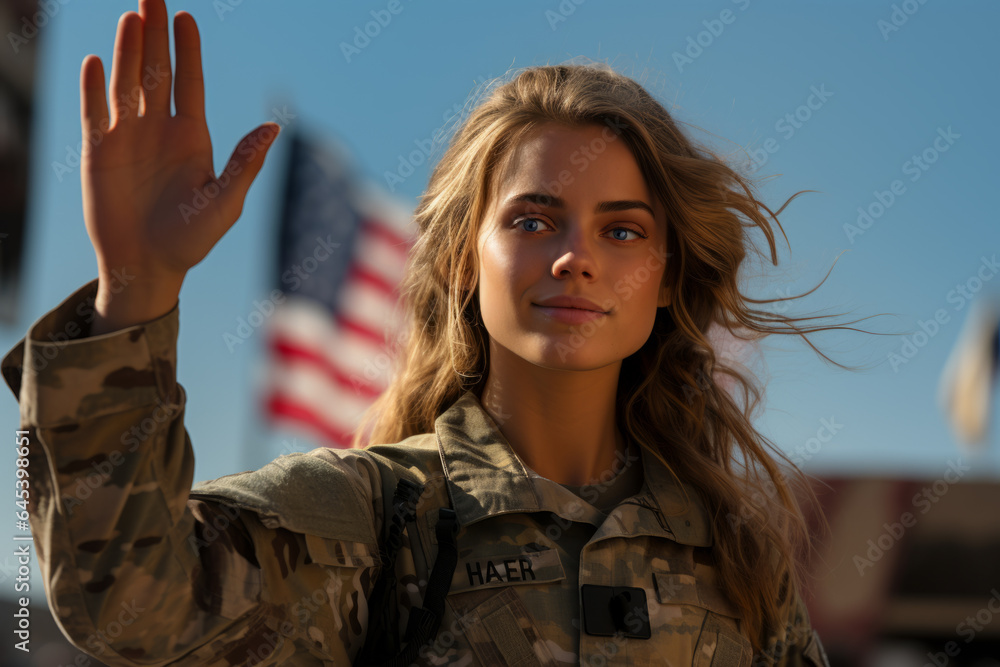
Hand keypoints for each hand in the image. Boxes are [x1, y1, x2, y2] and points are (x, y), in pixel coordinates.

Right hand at [81, 0, 278, 331]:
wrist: (147, 266)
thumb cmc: (191, 240)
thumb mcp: (225, 202)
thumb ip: (246, 164)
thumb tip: (275, 125)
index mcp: (191, 136)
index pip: (188, 82)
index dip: (187, 49)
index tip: (185, 16)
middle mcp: (158, 129)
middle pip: (155, 71)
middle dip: (154, 34)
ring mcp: (127, 137)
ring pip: (125, 83)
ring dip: (126, 51)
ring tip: (130, 17)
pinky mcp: (98, 152)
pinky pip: (95, 113)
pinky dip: (94, 89)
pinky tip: (94, 62)